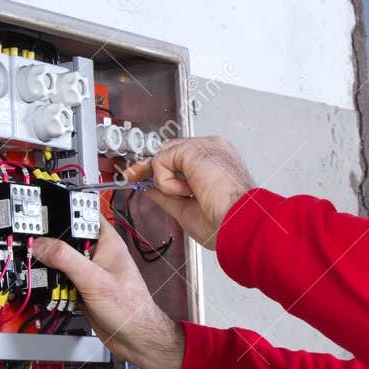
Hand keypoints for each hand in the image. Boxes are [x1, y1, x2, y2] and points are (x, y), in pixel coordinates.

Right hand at [30, 222, 184, 368]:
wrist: (134, 338)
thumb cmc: (130, 308)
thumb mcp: (94, 279)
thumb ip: (67, 259)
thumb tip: (42, 245)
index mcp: (107, 241)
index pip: (83, 213)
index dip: (63, 209)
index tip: (41, 211)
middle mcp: (98, 253)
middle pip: (65, 237)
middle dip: (49, 243)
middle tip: (32, 246)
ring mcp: (89, 271)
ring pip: (60, 260)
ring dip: (49, 267)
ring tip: (40, 271)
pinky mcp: (81, 287)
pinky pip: (60, 280)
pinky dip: (52, 284)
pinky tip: (49, 289)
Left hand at [125, 136, 255, 249]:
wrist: (238, 222)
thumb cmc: (225, 221)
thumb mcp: (186, 208)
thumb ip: (167, 195)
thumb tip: (148, 188)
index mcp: (215, 164)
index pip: (180, 158)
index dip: (159, 168)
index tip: (139, 177)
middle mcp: (212, 150)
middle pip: (168, 150)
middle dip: (147, 166)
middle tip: (130, 176)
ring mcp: (204, 146)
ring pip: (164, 156)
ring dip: (166, 182)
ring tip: (189, 196)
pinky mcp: (193, 149)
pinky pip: (161, 162)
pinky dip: (167, 183)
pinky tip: (189, 191)